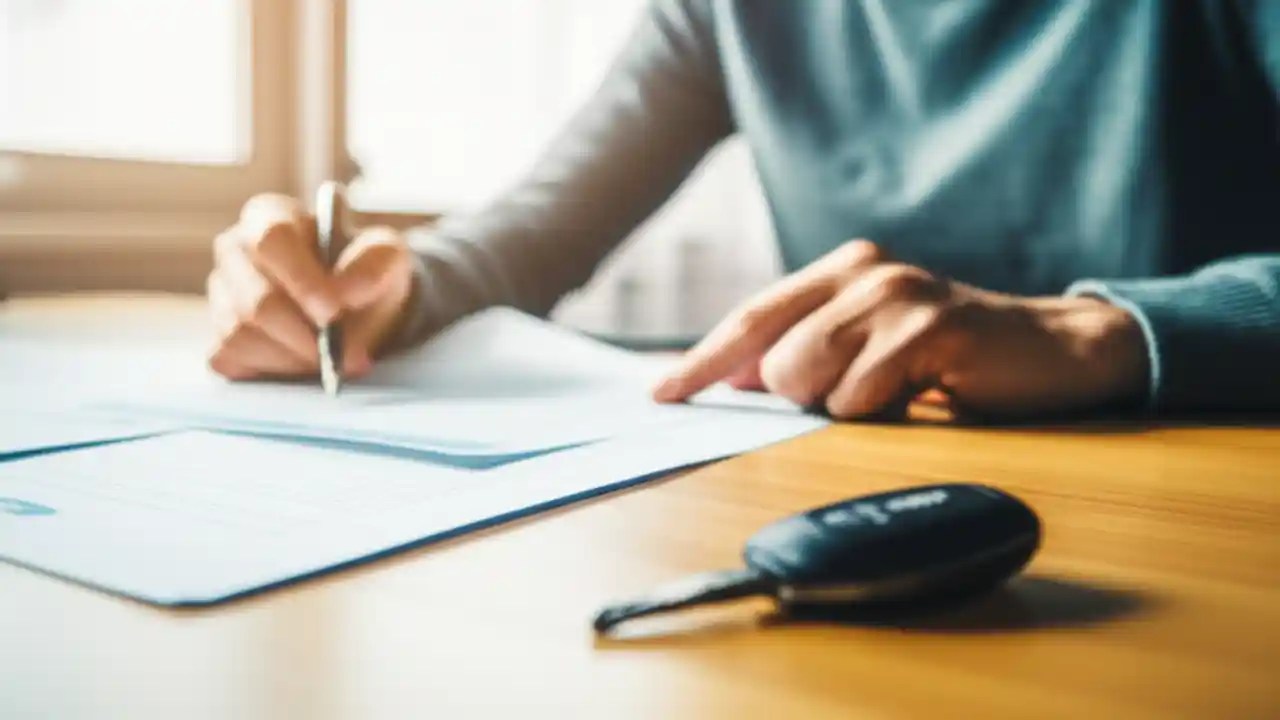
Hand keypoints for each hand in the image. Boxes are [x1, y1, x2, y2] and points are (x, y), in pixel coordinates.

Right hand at [206, 194, 416, 379]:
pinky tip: (302, 363)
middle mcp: (234, 250)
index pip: (272, 240)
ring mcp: (221, 293)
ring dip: (294, 356)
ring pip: (241, 333)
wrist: (359, 308)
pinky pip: (232, 358)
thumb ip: (373, 266)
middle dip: (304, 334)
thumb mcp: (386, 257)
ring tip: (330, 359)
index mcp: (269, 215)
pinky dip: (273, 369)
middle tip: (342, 353)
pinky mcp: (218, 335)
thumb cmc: (364, 272)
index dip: (302, 280)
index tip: (333, 312)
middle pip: (256, 300)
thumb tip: (345, 292)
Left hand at [653, 240, 1147, 418]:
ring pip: (806, 373)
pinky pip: (860, 394)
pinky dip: (880, 411)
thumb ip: (800, 353)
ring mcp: (896, 294)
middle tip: (851, 393)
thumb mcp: (864, 349)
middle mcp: (861, 271)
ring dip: (839, 403)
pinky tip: (919, 392)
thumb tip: (726, 379)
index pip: (748, 317)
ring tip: (890, 389)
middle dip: (792, 393)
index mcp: (838, 272)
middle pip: (768, 351)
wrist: (1049, 351)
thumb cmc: (946, 358)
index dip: (700, 360)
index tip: (659, 393)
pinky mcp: (932, 325)